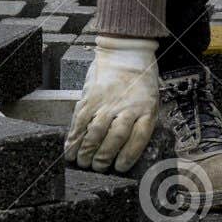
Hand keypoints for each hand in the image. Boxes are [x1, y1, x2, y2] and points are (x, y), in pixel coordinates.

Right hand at [66, 35, 159, 171]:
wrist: (126, 54)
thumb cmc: (140, 83)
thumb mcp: (151, 102)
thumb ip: (141, 124)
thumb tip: (126, 152)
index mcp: (146, 109)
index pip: (138, 138)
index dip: (127, 156)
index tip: (119, 167)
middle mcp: (127, 106)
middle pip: (115, 137)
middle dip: (103, 157)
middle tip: (97, 167)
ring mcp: (107, 101)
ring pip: (95, 131)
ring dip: (86, 151)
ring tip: (82, 162)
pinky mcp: (90, 96)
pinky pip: (80, 120)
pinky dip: (74, 137)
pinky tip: (70, 148)